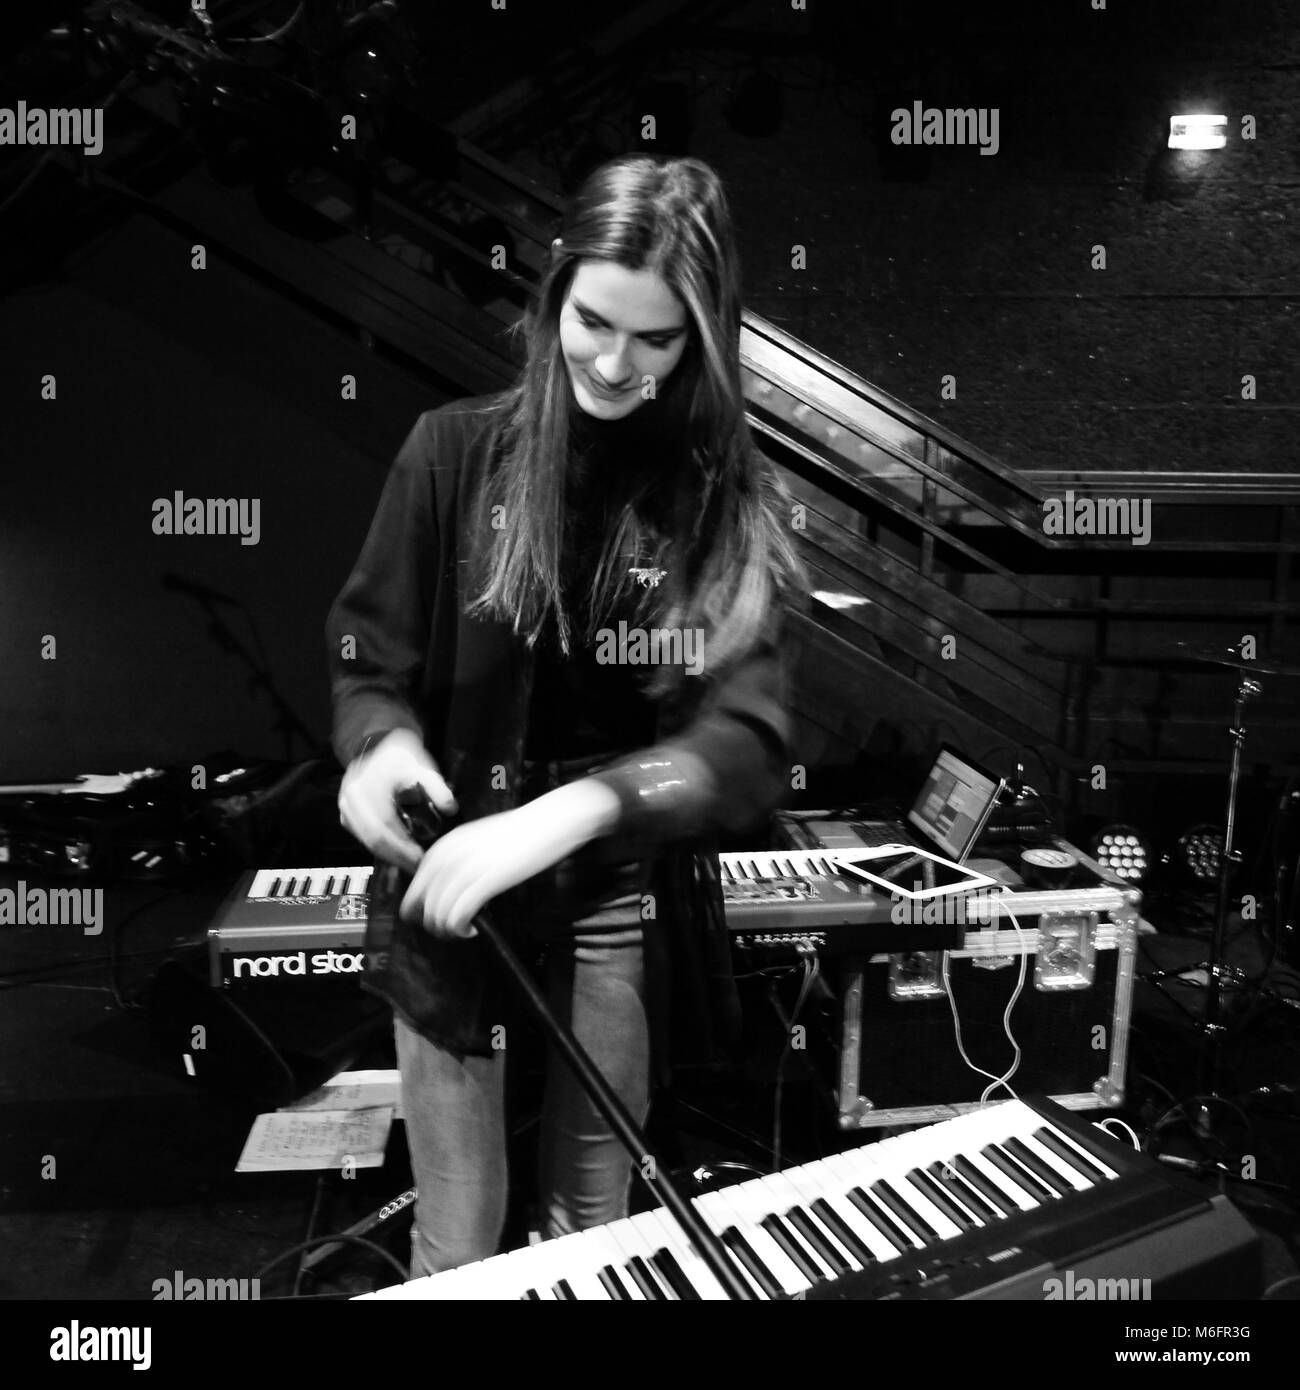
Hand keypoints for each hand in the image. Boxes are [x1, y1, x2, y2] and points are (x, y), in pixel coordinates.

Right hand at [338, 729, 457, 871]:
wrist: (380, 748)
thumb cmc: (403, 761)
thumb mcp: (423, 768)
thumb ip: (437, 787)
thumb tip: (450, 808)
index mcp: (369, 782)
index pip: (384, 823)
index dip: (402, 846)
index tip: (421, 859)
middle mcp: (351, 795)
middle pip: (373, 837)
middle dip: (396, 857)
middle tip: (417, 867)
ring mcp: (345, 805)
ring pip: (366, 840)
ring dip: (388, 856)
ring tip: (409, 863)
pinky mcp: (345, 814)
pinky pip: (361, 837)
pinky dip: (379, 848)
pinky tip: (396, 854)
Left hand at [402, 779, 620, 938]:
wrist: (551, 820)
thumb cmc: (519, 832)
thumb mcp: (477, 840)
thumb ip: (457, 860)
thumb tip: (445, 889)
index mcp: (445, 846)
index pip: (415, 887)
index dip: (419, 910)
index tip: (436, 919)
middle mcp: (450, 856)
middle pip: (421, 904)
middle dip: (431, 924)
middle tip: (451, 930)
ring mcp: (468, 868)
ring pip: (437, 914)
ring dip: (447, 930)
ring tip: (464, 931)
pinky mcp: (488, 880)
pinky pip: (458, 915)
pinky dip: (460, 929)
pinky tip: (473, 930)